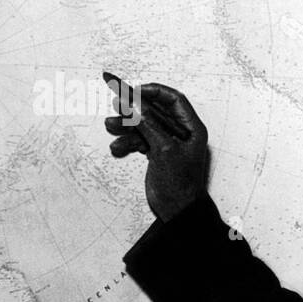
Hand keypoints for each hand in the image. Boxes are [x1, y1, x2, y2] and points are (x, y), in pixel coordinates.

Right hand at [102, 73, 209, 220]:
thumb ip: (149, 125)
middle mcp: (180, 132)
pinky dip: (128, 142)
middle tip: (116, 103)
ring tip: (111, 125)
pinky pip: (140, 140)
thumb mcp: (164, 150)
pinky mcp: (157, 153)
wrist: (177, 210)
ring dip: (127, 125)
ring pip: (144, 125)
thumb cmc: (180, 184)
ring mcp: (167, 142)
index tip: (135, 90)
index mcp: (191, 128)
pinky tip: (118, 147)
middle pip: (155, 111)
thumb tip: (136, 104)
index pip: (173, 100)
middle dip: (134, 108)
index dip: (153, 92)